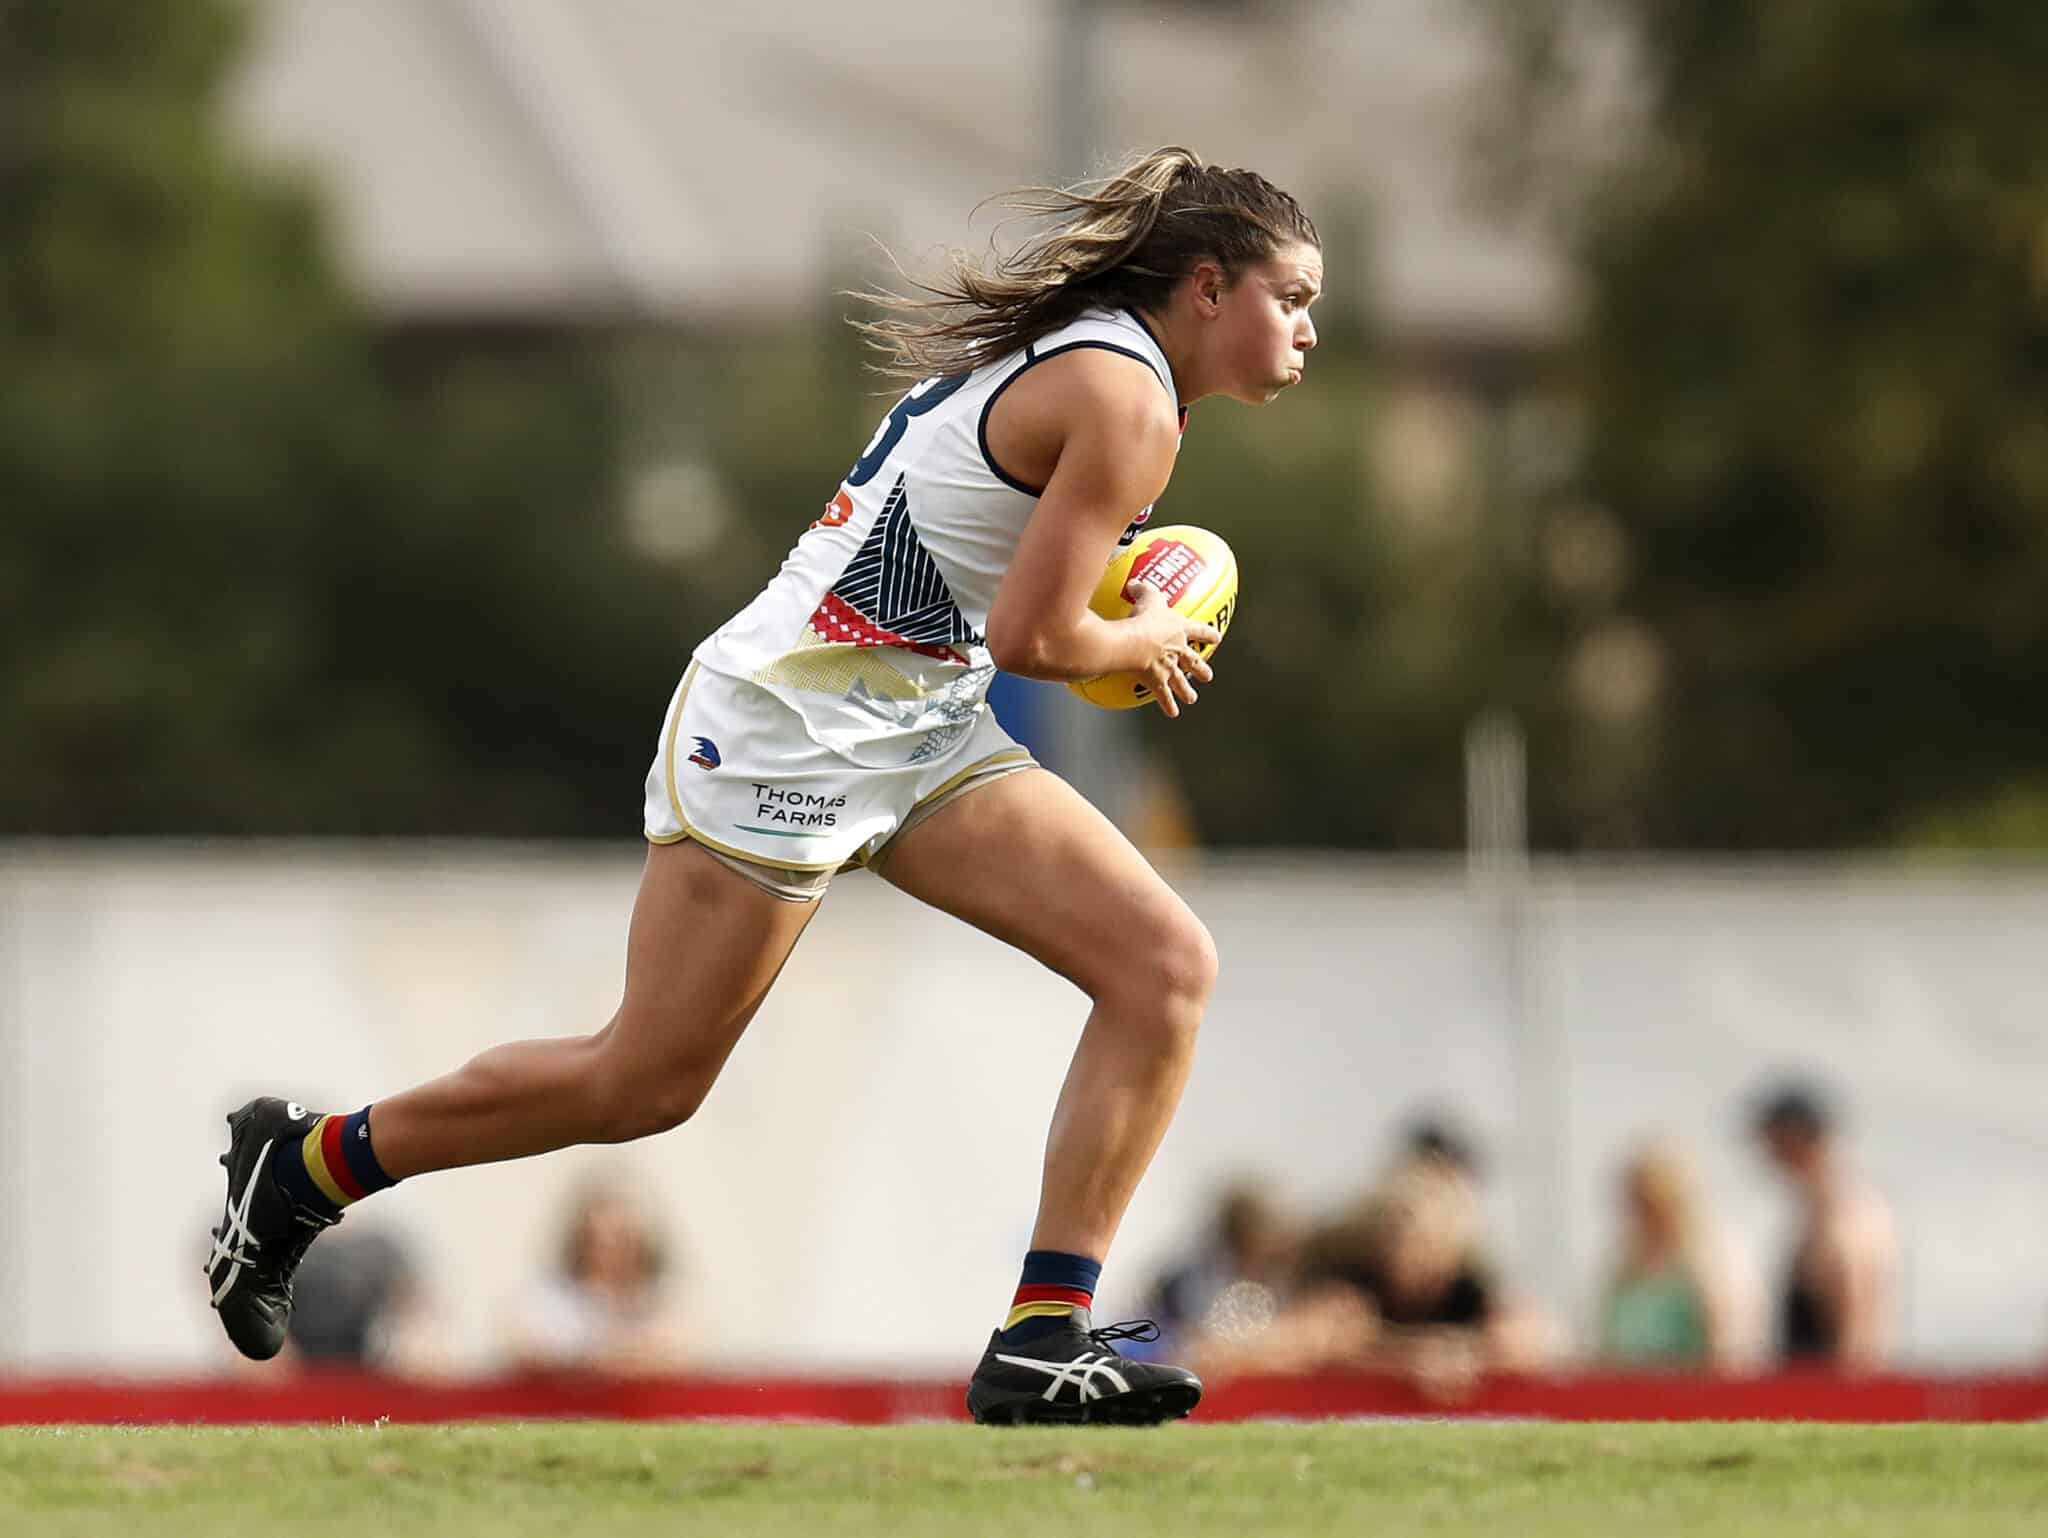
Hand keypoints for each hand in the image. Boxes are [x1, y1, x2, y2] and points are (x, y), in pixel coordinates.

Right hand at [1124, 581, 1219, 717]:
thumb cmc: (1143, 618)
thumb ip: (1143, 589)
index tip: (1217, 639)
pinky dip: (1168, 705)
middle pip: (1193, 662)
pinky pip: (1164, 696)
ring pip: (1181, 682)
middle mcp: (1179, 651)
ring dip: (1187, 691)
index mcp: (1180, 630)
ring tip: (1192, 698)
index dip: (1208, 635)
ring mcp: (1170, 668)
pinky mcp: (1157, 682)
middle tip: (1209, 676)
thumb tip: (1134, 584)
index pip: (1199, 631)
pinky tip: (1173, 713)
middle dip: (1201, 669)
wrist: (1135, 642)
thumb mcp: (1147, 597)